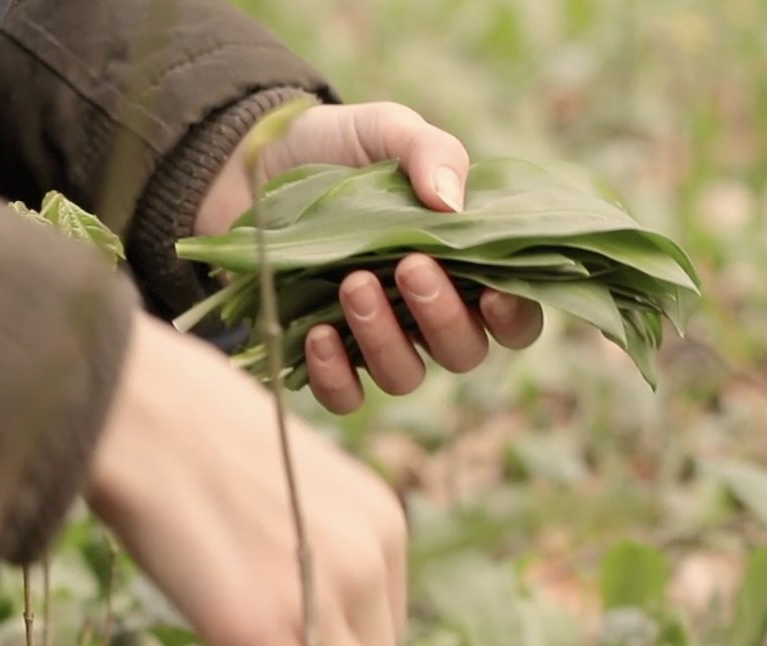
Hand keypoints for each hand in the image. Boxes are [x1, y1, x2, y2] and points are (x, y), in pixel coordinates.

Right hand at [84, 312, 405, 645]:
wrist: (132, 406)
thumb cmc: (188, 427)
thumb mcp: (286, 479)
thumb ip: (314, 536)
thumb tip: (299, 591)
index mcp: (382, 518)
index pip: (386, 623)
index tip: (285, 642)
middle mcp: (372, 556)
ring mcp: (325, 593)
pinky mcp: (265, 627)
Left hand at [196, 101, 543, 413]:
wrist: (251, 162)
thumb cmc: (337, 148)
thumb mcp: (386, 130)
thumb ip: (430, 152)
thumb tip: (452, 202)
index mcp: (463, 264)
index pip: (514, 314)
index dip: (514, 317)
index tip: (493, 293)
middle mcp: (427, 313)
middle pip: (464, 351)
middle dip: (443, 317)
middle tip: (410, 267)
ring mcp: (377, 339)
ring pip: (405, 375)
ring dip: (385, 339)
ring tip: (354, 284)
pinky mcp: (324, 357)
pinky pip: (344, 394)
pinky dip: (335, 375)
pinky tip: (318, 334)